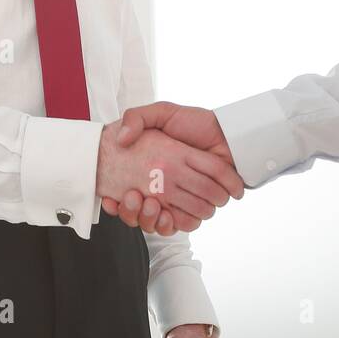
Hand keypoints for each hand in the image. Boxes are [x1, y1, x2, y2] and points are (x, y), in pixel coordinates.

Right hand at [96, 120, 243, 233]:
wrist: (227, 133)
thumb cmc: (196, 122)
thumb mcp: (162, 112)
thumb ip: (137, 118)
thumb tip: (120, 139)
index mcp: (153, 168)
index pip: (127, 193)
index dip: (116, 201)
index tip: (110, 198)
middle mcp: (165, 187)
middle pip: (140, 212)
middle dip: (132, 211)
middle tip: (132, 197)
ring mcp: (180, 199)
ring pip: (157, 222)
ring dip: (150, 219)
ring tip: (150, 204)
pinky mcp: (196, 207)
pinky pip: (181, 225)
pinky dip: (172, 224)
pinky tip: (166, 215)